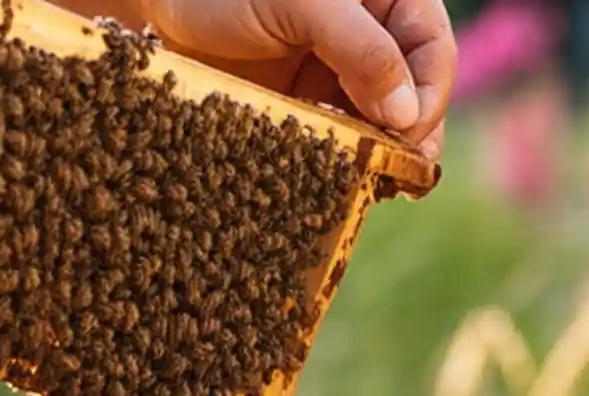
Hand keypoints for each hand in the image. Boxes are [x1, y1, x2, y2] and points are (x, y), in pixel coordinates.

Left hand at [140, 0, 455, 158]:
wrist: (157, 7)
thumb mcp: (299, 2)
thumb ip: (358, 47)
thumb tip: (406, 114)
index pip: (431, 46)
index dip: (429, 91)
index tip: (409, 131)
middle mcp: (369, 36)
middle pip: (413, 92)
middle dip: (411, 133)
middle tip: (403, 174)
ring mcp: (337, 76)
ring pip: (379, 123)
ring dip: (380, 154)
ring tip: (374, 184)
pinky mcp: (306, 110)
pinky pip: (338, 142)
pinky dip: (343, 163)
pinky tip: (338, 181)